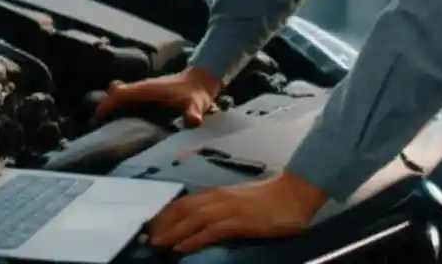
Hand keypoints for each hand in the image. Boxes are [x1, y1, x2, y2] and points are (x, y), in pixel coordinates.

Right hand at [90, 66, 221, 126]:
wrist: (200, 80)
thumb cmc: (196, 93)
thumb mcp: (196, 104)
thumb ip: (193, 113)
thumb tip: (192, 121)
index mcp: (146, 89)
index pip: (119, 94)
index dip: (106, 106)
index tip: (96, 122)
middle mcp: (140, 88)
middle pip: (114, 95)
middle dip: (104, 110)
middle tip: (98, 131)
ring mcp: (142, 91)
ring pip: (118, 97)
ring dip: (110, 110)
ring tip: (106, 131)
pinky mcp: (145, 95)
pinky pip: (126, 101)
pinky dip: (119, 110)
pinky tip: (122, 127)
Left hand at [146, 172, 327, 253]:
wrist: (294, 193)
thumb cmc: (269, 199)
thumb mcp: (239, 201)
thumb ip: (221, 207)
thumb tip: (202, 220)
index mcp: (217, 193)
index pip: (184, 202)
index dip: (166, 214)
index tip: (151, 225)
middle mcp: (218, 198)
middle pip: (183, 209)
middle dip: (163, 223)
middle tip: (147, 237)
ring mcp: (228, 209)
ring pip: (193, 219)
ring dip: (172, 232)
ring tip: (157, 243)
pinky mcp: (240, 221)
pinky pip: (211, 231)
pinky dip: (193, 239)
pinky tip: (181, 248)